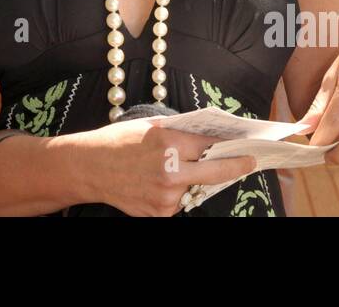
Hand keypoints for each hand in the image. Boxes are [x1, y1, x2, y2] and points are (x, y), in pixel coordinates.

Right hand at [71, 117, 258, 216]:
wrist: (89, 168)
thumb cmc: (118, 142)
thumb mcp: (149, 126)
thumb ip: (179, 131)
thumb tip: (207, 133)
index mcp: (169, 144)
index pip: (210, 145)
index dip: (228, 145)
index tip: (245, 147)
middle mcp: (171, 171)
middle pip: (215, 171)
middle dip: (235, 166)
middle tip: (249, 162)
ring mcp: (166, 195)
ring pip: (193, 188)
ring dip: (190, 180)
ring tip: (166, 170)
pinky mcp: (159, 213)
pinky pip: (177, 202)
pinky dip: (173, 193)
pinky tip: (154, 184)